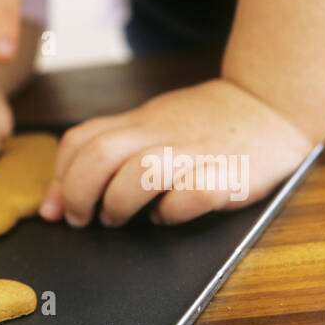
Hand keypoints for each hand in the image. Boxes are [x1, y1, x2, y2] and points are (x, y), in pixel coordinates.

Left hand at [39, 79, 316, 226]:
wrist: (269, 105)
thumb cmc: (204, 125)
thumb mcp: (152, 126)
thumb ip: (111, 153)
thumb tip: (58, 200)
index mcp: (139, 122)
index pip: (80, 141)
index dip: (59, 177)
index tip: (55, 208)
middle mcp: (160, 134)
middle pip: (100, 155)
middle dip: (78, 193)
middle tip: (81, 219)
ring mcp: (194, 153)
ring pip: (139, 172)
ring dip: (117, 202)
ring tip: (117, 218)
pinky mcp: (226, 175)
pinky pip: (190, 196)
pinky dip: (170, 212)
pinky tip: (165, 216)